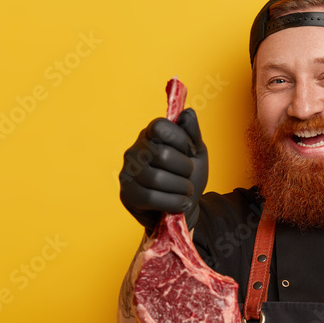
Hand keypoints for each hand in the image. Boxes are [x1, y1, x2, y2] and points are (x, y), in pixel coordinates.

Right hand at [119, 108, 208, 233]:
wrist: (183, 210)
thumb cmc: (188, 178)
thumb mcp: (196, 153)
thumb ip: (192, 132)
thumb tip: (187, 112)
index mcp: (149, 135)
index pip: (160, 126)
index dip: (180, 139)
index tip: (189, 151)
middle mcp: (134, 151)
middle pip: (162, 154)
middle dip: (185, 168)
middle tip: (189, 176)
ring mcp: (127, 173)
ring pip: (157, 178)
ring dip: (181, 188)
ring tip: (186, 192)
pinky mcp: (127, 195)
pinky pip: (150, 198)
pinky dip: (172, 202)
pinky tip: (180, 204)